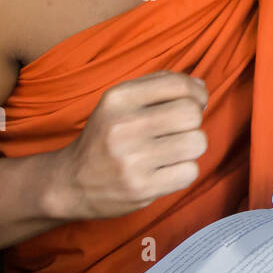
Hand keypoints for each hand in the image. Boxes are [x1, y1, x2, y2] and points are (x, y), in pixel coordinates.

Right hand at [49, 70, 209, 219]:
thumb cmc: (105, 138)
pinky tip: (165, 170)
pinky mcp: (141, 188)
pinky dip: (184, 171)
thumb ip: (158, 87)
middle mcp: (123, 126)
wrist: (71, 183)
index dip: (198, 93)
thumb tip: (201, 86)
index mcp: (118, 99)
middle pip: (191, 114)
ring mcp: (132, 160)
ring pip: (196, 143)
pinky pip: (190, 172)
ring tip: (172, 151)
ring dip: (191, 148)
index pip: (178, 85)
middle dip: (193, 122)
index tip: (196, 103)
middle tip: (179, 131)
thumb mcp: (120, 103)